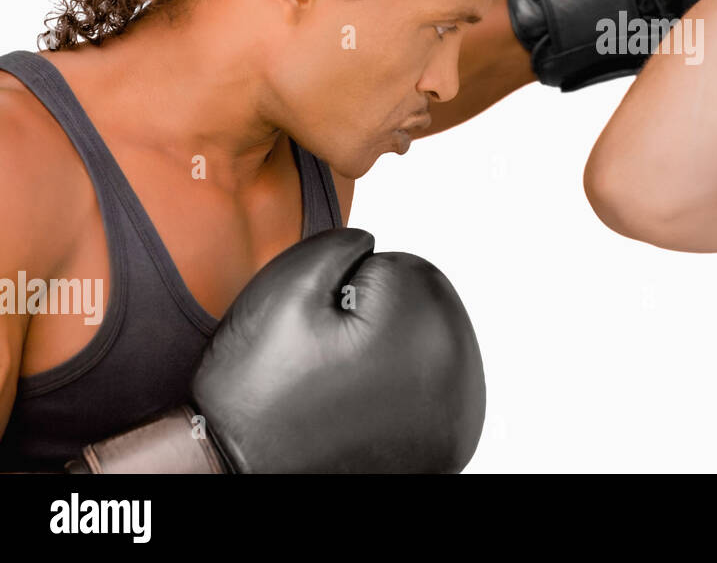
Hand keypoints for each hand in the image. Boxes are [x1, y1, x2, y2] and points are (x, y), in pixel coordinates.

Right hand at [68, 228, 485, 472]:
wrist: (243, 484)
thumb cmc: (260, 397)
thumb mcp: (284, 290)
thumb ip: (340, 245)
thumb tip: (371, 243)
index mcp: (425, 325)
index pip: (401, 267)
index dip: (348, 288)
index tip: (321, 329)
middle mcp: (459, 370)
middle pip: (424, 305)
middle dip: (377, 317)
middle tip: (327, 358)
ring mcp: (461, 413)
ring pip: (429, 344)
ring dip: (392, 349)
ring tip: (342, 385)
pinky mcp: (452, 443)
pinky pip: (433, 387)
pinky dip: (403, 387)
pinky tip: (363, 407)